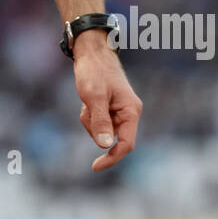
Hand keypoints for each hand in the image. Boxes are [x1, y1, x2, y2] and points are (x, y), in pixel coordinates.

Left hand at [73, 31, 142, 170]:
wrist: (91, 51)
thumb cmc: (94, 70)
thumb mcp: (94, 96)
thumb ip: (100, 121)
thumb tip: (105, 145)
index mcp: (131, 111)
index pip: (126, 144)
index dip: (112, 157)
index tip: (95, 167)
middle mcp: (128, 112)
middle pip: (111, 137)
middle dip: (95, 127)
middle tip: (87, 107)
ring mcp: (118, 110)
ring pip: (101, 130)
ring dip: (90, 120)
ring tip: (87, 99)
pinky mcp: (109, 107)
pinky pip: (96, 121)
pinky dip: (88, 114)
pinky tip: (86, 98)